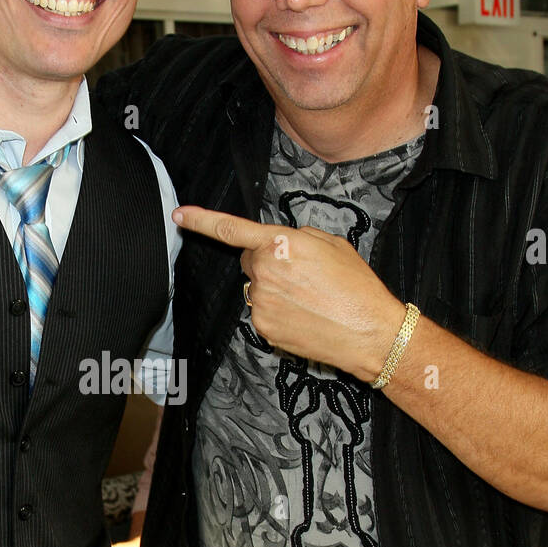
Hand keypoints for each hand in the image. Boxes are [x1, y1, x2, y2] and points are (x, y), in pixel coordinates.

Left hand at [172, 205, 404, 380]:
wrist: (368, 331)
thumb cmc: (356, 287)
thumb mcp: (332, 244)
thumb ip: (298, 236)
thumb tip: (282, 242)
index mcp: (280, 243)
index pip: (230, 229)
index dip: (201, 220)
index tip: (179, 215)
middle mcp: (264, 271)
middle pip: (249, 261)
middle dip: (267, 262)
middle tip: (301, 275)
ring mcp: (260, 301)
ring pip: (257, 288)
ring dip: (275, 289)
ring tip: (309, 298)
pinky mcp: (263, 326)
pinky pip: (262, 312)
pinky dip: (278, 312)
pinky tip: (304, 315)